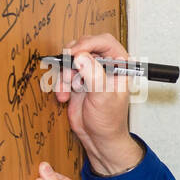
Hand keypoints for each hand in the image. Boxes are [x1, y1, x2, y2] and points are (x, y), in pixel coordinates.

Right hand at [45, 33, 141, 173]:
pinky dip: (59, 83)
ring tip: (68, 91)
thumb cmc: (109, 121)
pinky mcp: (77, 80)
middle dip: (72, 60)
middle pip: (84, 46)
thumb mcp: (103, 98)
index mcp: (120, 65)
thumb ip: (94, 76)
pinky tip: (64, 97)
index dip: (88, 44)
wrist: (98, 138)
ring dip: (64, 74)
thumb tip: (82, 58)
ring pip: (70, 59)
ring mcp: (90, 72)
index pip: (105, 42)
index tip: (75, 55)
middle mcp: (105, 65)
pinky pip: (62, 72)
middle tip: (69, 74)